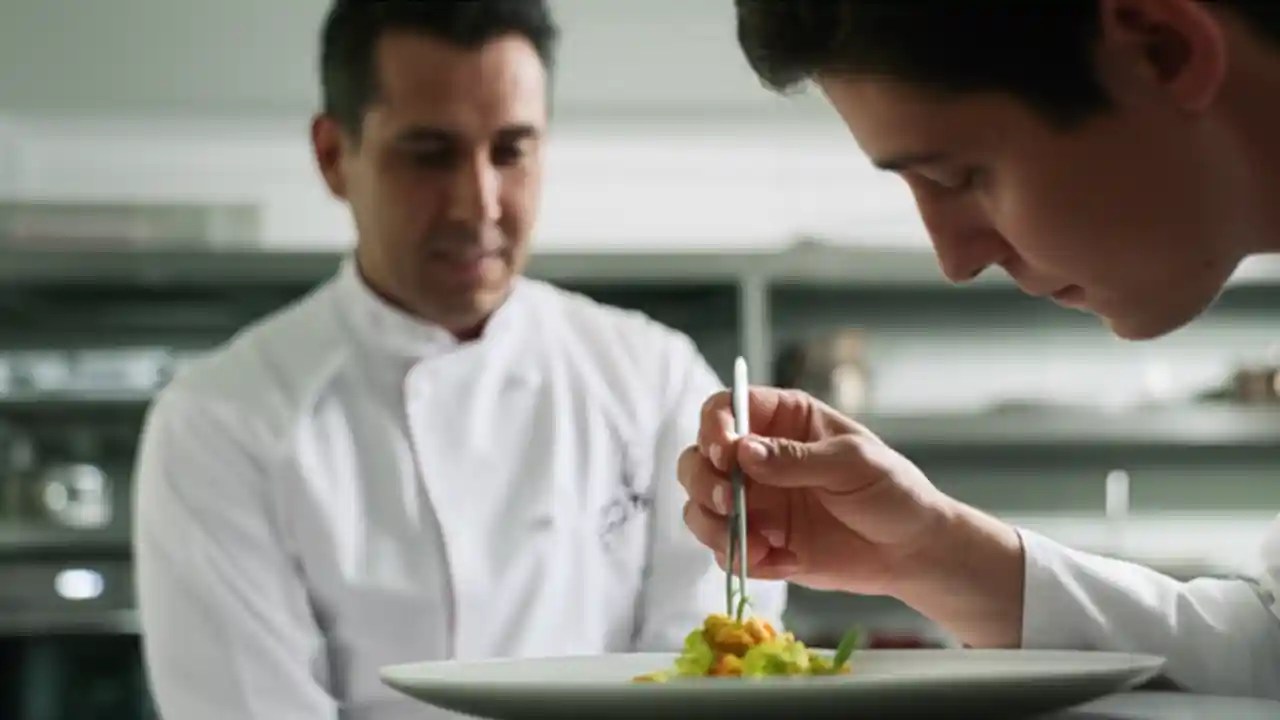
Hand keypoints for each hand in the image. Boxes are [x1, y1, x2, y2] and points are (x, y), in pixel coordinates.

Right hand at [678, 387, 1024, 646]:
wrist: (911, 552)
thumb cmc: (891, 491)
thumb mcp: (852, 464)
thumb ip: (796, 458)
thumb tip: (742, 451)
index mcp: (782, 420)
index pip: (724, 408)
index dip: (714, 427)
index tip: (724, 453)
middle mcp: (757, 457)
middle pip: (697, 458)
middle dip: (704, 481)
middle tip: (728, 501)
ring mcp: (754, 501)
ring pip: (699, 506)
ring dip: (714, 527)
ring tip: (758, 546)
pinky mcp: (758, 541)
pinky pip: (724, 549)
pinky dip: (742, 559)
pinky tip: (783, 563)